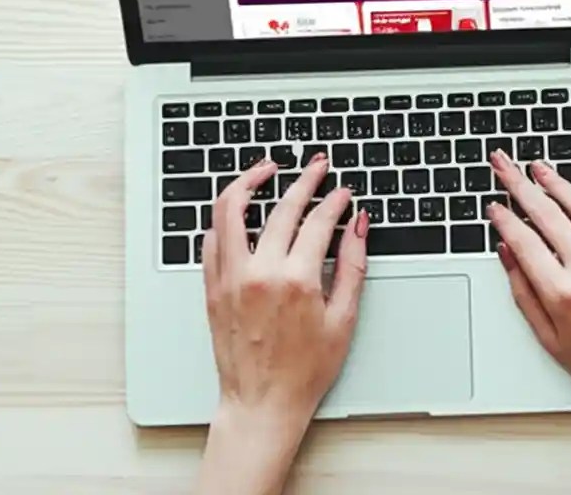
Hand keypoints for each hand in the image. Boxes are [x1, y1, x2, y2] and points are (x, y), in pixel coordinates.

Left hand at [204, 154, 369, 426]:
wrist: (262, 403)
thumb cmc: (305, 370)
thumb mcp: (343, 318)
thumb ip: (352, 265)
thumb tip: (358, 226)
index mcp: (296, 280)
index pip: (318, 222)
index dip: (334, 201)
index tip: (342, 193)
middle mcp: (259, 273)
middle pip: (281, 208)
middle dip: (304, 181)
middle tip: (317, 167)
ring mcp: (230, 278)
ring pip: (231, 211)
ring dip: (249, 182)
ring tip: (266, 169)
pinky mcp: (212, 288)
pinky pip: (212, 239)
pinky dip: (226, 218)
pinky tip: (240, 210)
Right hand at [486, 151, 570, 419]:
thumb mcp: (551, 341)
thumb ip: (525, 295)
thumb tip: (507, 257)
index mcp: (561, 293)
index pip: (523, 241)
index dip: (504, 218)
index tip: (493, 205)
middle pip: (547, 215)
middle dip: (519, 184)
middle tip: (503, 164)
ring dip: (556, 181)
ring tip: (538, 166)